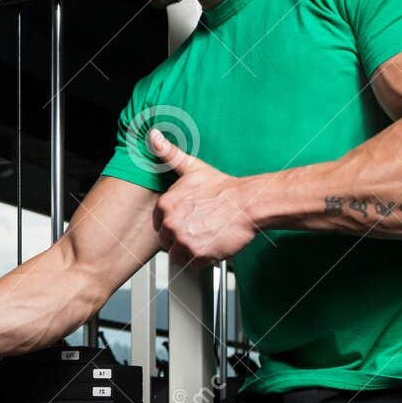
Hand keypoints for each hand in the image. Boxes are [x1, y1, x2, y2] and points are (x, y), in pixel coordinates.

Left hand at [150, 129, 259, 265]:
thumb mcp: (193, 167)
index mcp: (166, 205)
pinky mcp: (198, 255)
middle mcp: (171, 223)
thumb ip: (170, 154)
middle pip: (167, 242)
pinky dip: (203, 259)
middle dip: (181, 239)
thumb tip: (153, 137)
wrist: (248, 203)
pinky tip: (212, 245)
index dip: (174, 224)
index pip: (159, 225)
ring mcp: (184, 240)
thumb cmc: (224, 188)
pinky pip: (193, 265)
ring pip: (178, 255)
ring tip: (206, 238)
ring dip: (190, 251)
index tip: (187, 220)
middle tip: (199, 229)